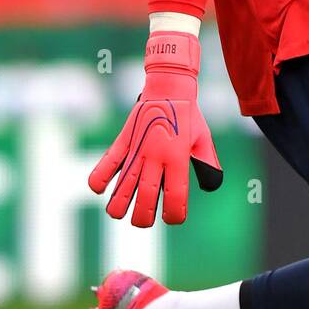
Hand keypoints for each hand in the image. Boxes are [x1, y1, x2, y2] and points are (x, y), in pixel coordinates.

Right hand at [88, 32, 222, 226]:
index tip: (172, 217)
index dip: (174, 216)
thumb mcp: (203, 140)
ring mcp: (137, 150)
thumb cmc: (188, 117)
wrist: (168, 89)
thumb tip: (210, 187)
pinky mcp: (122, 142)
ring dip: (118, 207)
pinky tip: (102, 189)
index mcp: (178, 159)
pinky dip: (98, 181)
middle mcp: (156, 158)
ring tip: (121, 212)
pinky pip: (105, 166)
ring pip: (121, 190)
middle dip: (143, 219)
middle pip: (145, 202)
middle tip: (144, 220)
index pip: (175, 199)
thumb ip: (207, 164)